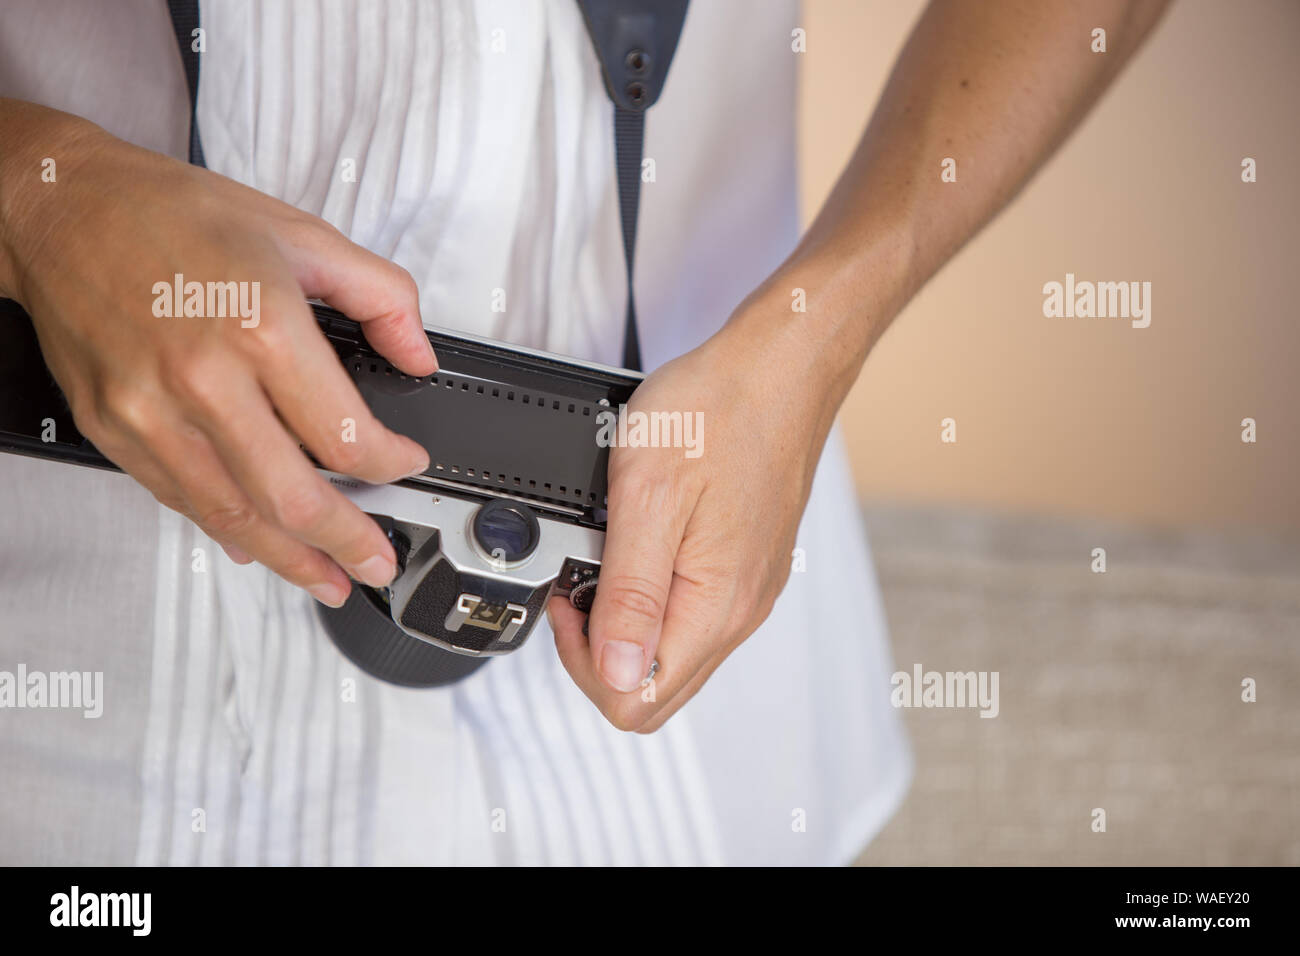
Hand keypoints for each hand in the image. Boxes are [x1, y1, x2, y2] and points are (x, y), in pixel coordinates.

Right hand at [0, 102, 436, 605]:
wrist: (61, 207)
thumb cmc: (172, 215)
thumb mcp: (302, 234)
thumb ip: (380, 296)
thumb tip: (418, 356)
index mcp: (260, 325)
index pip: (342, 433)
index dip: (388, 463)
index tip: (405, 464)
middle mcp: (203, 378)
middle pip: (291, 496)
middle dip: (347, 542)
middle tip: (377, 562)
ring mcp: (149, 412)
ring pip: (232, 515)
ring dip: (290, 559)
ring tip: (329, 579)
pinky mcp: (112, 428)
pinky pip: (180, 499)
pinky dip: (225, 529)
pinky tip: (257, 544)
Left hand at [547, 307, 840, 731]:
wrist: (779, 365)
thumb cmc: (719, 410)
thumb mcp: (649, 495)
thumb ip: (630, 594)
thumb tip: (618, 674)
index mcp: (716, 605)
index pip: (639, 700)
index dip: (584, 663)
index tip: (569, 598)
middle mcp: (740, 610)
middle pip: (657, 687)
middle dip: (600, 650)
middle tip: (581, 582)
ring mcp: (748, 588)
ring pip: (674, 649)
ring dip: (626, 617)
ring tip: (610, 552)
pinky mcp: (748, 564)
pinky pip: (693, 610)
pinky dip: (653, 592)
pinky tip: (641, 540)